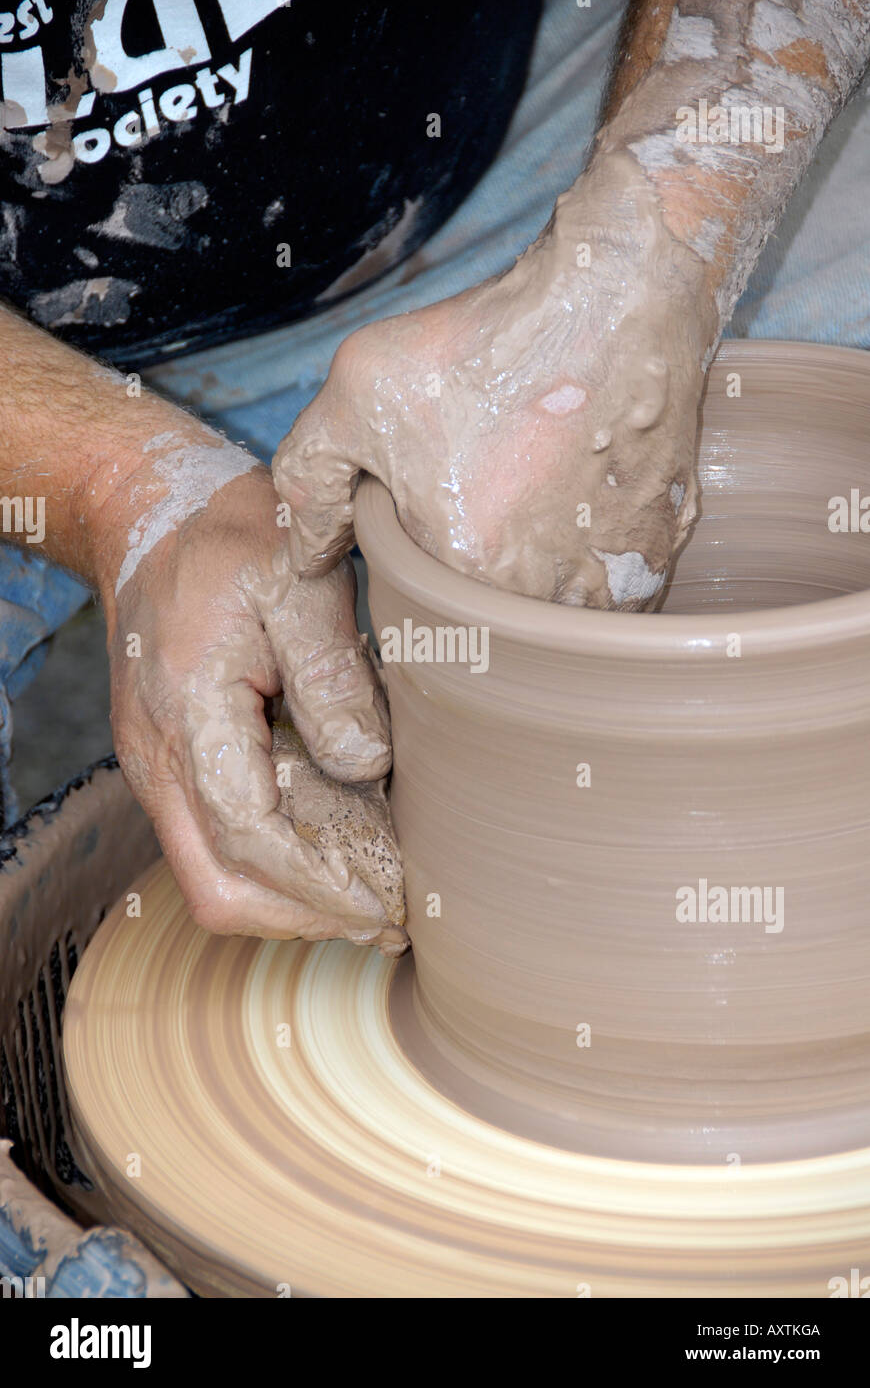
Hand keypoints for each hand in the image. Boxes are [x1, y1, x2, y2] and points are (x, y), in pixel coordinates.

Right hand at [97, 450, 401, 945]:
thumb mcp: (296, 579)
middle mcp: (159, 758)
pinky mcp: (177, 765)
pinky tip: (338, 853)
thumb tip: (367, 763)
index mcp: (188, 713)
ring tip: (375, 898)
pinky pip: (217, 844)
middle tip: (388, 918)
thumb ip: (331, 672)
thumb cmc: (231, 537)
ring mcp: (160, 768)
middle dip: (304, 917)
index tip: (388, 904)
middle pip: (218, 888)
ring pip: (213, 878)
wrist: (155, 514)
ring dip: (292, 900)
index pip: (249, 840)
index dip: (320, 885)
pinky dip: (277, 866)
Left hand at [273, 152, 718, 608]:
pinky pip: (622, 579)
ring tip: (535, 494)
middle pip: (501, 617)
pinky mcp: (666, 546)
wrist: (615, 294)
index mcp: (470, 575)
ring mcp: (621, 577)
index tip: (432, 515)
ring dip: (544, 573)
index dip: (423, 566)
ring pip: (563, 607)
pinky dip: (595, 548)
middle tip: (485, 495)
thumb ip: (309, 481)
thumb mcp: (359, 394)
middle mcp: (552, 595)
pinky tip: (581, 490)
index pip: (432, 614)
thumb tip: (303, 553)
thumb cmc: (485, 345)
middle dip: (483, 571)